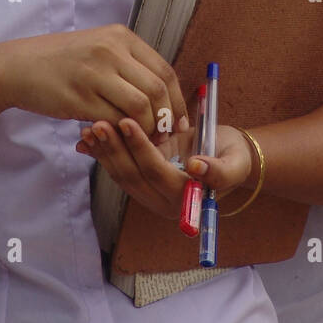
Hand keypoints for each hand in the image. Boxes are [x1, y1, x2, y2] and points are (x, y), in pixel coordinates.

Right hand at [0, 26, 188, 136]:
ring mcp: (95, 73)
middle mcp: (111, 50)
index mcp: (121, 37)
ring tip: (141, 139)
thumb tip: (163, 97)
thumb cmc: (61, 61)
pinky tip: (117, 138)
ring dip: (146, 130)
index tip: (179, 123)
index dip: (177, 101)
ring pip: (140, 107)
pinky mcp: (80, 97)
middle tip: (164, 137)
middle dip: (166, 120)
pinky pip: (114, 120)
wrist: (17, 66)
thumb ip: (129, 65)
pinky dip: (121, 133)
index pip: (164, 71)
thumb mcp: (99, 48)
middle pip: (157, 90)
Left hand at [76, 120, 253, 218]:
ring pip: (121, 174)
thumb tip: (196, 168)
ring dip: (104, 151)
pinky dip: (102, 154)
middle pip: (133, 176)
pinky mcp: (141, 181)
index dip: (141, 148)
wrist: (225, 155)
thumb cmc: (232, 155)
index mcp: (186, 197)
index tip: (128, 121)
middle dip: (114, 149)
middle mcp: (163, 200)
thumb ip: (220, 171)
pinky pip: (118, 170)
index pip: (157, 172)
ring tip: (90, 127)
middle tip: (99, 123)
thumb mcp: (235, 162)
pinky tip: (87, 138)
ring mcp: (149, 192)